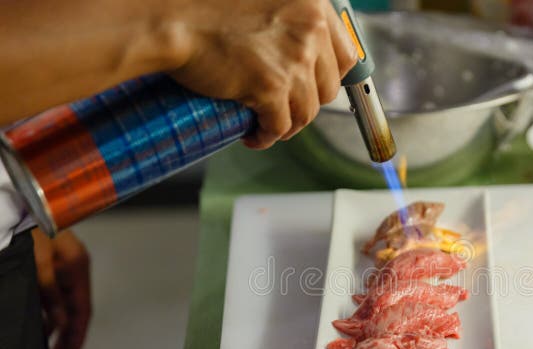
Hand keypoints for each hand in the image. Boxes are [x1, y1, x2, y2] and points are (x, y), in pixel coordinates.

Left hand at [31, 229, 91, 348]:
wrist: (19, 204)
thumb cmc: (27, 231)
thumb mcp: (37, 262)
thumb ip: (50, 294)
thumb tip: (62, 325)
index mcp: (78, 267)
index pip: (83, 309)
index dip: (77, 335)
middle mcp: (73, 269)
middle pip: (74, 311)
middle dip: (66, 337)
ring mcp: (61, 268)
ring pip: (62, 305)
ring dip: (55, 328)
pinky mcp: (48, 266)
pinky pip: (51, 296)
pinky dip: (47, 314)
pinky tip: (40, 327)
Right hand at [169, 0, 358, 148]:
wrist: (171, 17)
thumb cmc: (205, 6)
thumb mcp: (263, 1)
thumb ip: (290, 21)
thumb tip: (307, 55)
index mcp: (313, 5)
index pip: (345, 53)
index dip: (329, 76)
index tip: (316, 87)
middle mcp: (310, 30)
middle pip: (328, 88)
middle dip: (306, 102)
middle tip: (283, 106)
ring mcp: (293, 60)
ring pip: (306, 113)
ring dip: (287, 124)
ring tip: (265, 123)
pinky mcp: (271, 87)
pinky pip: (280, 127)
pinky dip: (266, 136)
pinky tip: (253, 135)